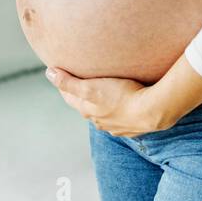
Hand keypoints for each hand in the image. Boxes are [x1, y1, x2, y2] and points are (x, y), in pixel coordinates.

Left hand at [44, 66, 172, 135]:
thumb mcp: (91, 88)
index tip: (62, 74)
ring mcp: (116, 126)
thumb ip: (69, 82)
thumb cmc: (122, 97)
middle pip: (86, 106)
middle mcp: (99, 122)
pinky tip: (123, 106)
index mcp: (88, 111)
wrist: (153, 112)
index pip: (69, 97)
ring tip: (104, 93)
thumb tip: (48, 73)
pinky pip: (120, 119)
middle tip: (82, 81)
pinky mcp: (132, 127)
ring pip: (103, 114)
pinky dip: (117, 112)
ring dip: (101, 105)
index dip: (64, 85)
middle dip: (82, 95)